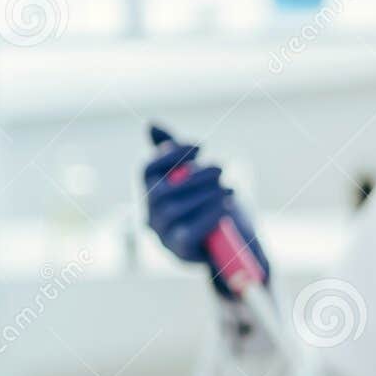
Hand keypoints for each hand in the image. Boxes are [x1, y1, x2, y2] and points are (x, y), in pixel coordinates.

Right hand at [144, 124, 269, 298]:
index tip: (199, 147)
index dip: (171, 155)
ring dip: (205, 194)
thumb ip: (176, 155)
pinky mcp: (179, 252)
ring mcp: (162, 235)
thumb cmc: (208, 208)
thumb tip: (151, 124)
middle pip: (161, 190)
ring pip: (174, 210)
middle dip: (194, 175)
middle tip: (221, 167)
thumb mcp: (194, 179)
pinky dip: (210, 215)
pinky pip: (189, 231)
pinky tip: (227, 205)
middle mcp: (149, 215)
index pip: (146, 170)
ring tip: (229, 187)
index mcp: (149, 194)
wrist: (229, 248)